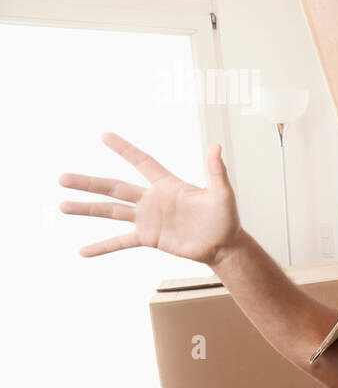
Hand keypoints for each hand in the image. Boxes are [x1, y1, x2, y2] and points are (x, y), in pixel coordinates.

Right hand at [59, 132, 241, 264]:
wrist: (223, 246)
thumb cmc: (225, 218)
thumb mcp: (222, 193)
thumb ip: (216, 171)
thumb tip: (216, 146)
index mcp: (167, 185)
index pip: (142, 162)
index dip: (125, 149)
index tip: (105, 136)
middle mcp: (152, 200)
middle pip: (114, 187)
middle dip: (89, 183)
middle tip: (62, 178)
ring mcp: (148, 219)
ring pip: (111, 211)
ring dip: (87, 209)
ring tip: (63, 206)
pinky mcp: (149, 238)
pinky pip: (121, 242)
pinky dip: (103, 246)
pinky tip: (84, 251)